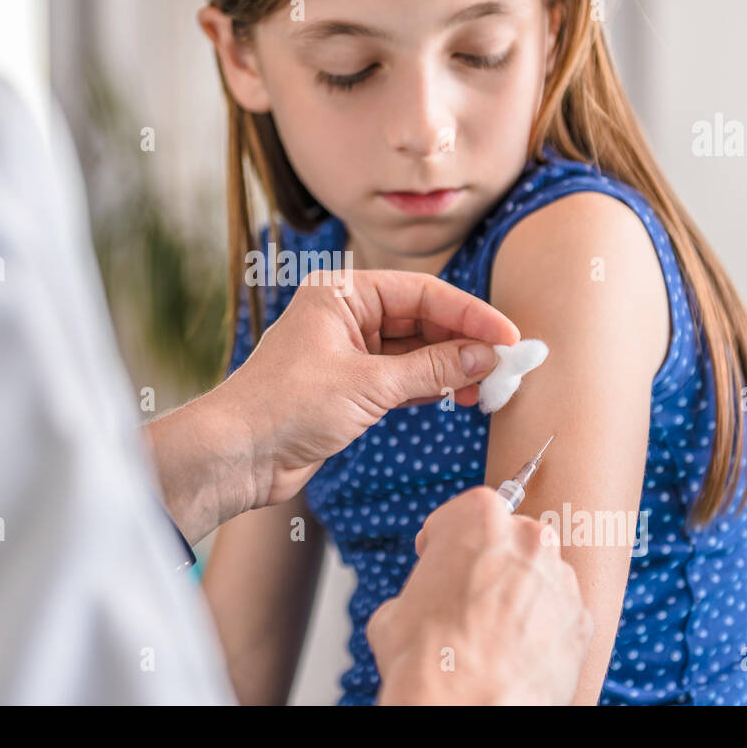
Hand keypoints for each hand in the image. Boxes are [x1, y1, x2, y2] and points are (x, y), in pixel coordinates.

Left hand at [222, 268, 518, 508]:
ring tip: (486, 388)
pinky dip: (429, 386)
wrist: (238, 455)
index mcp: (342, 293)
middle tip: (505, 367)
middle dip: (464, 343)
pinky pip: (401, 377)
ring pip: (414, 351)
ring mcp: (347, 350)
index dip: (470, 315)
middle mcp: (346, 314)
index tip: (508, 338)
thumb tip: (484, 357)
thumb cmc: (286, 407)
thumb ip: (430, 369)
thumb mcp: (368, 385)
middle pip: (422, 319)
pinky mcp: (348, 385)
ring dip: (450, 367)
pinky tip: (457, 396)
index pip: (422, 293)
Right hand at [367, 487, 593, 704]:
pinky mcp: (583, 621)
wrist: (466, 706)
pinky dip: (543, 629)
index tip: (438, 558)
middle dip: (489, 564)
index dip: (442, 540)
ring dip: (519, 595)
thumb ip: (421, 590)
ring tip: (491, 633)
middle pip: (508, 540)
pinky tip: (516, 651)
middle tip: (465, 598)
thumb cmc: (425, 654)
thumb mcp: (396, 608)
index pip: (461, 514)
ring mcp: (562, 579)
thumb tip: (423, 607)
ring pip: (538, 577)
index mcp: (480, 516)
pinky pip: (560, 615)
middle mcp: (529, 538)